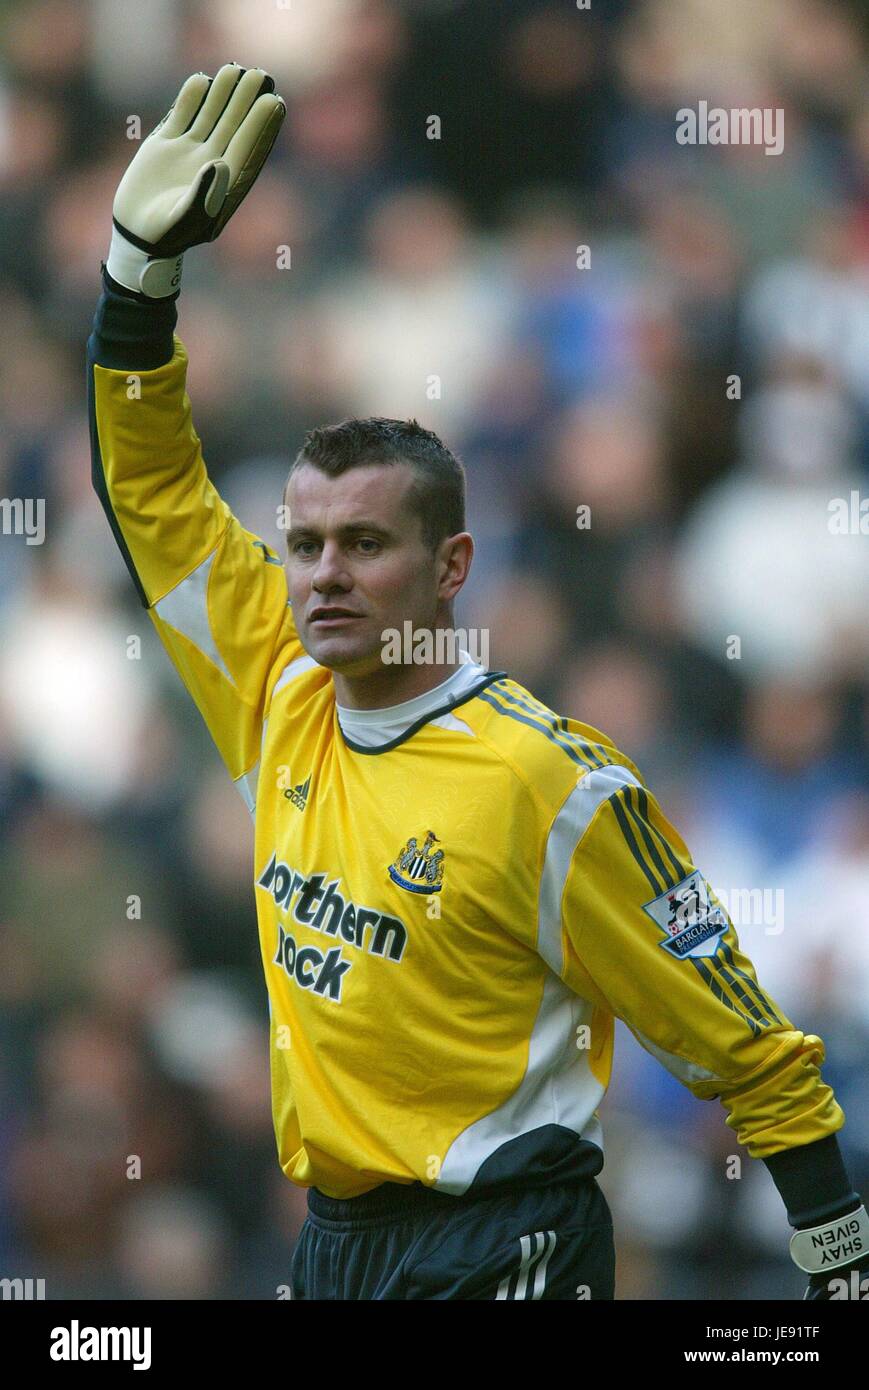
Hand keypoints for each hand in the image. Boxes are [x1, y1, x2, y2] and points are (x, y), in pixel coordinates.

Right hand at [107, 63, 285, 297]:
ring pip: (210, 116)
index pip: (247, 148)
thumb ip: (205, 194)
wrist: (137, 235)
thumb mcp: (186, 220)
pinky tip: (202, 80)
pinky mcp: (165, 146)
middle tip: (260, 75)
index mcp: (224, 184)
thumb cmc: (167, 235)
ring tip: (235, 69)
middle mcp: (211, 164)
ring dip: (222, 94)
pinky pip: (181, 116)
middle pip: (233, 126)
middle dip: (246, 101)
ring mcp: (188, 153)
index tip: (274, 103)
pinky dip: (190, 99)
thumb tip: (219, 163)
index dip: (261, 126)